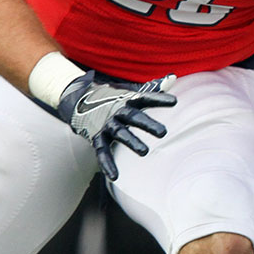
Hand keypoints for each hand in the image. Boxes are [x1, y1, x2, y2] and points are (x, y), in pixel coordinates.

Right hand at [52, 72, 176, 181]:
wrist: (78, 98)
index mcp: (127, 99)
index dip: (159, 99)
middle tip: (163, 133)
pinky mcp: (96, 137)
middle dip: (147, 124)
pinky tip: (115, 176)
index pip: (145, 97)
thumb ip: (153, 88)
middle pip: (133, 117)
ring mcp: (106, 124)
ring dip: (132, 142)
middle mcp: (117, 111)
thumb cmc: (113, 97)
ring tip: (145, 152)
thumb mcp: (131, 91)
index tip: (174, 102)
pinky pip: (102, 152)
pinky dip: (107, 164)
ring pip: (120, 133)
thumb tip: (173, 77)